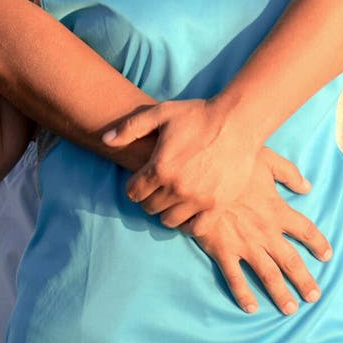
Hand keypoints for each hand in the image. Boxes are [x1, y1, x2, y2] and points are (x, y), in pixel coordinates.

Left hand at [103, 98, 308, 225]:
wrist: (237, 121)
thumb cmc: (197, 114)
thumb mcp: (161, 113)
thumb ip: (130, 127)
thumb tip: (104, 140)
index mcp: (160, 167)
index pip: (133, 192)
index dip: (134, 185)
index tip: (142, 179)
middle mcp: (177, 188)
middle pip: (149, 207)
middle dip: (149, 197)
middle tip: (158, 186)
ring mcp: (198, 199)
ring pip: (169, 220)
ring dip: (167, 210)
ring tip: (172, 196)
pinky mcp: (217, 206)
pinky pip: (196, 229)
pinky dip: (189, 224)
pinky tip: (189, 210)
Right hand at [191, 151, 331, 314]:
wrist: (203, 173)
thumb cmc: (235, 162)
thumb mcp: (266, 159)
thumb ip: (289, 173)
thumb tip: (308, 186)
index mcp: (277, 209)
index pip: (305, 230)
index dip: (318, 243)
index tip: (327, 255)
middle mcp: (265, 231)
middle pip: (291, 261)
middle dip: (304, 280)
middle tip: (314, 296)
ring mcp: (245, 243)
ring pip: (268, 274)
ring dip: (281, 293)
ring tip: (291, 308)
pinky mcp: (223, 249)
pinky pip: (235, 277)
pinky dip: (244, 294)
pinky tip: (251, 307)